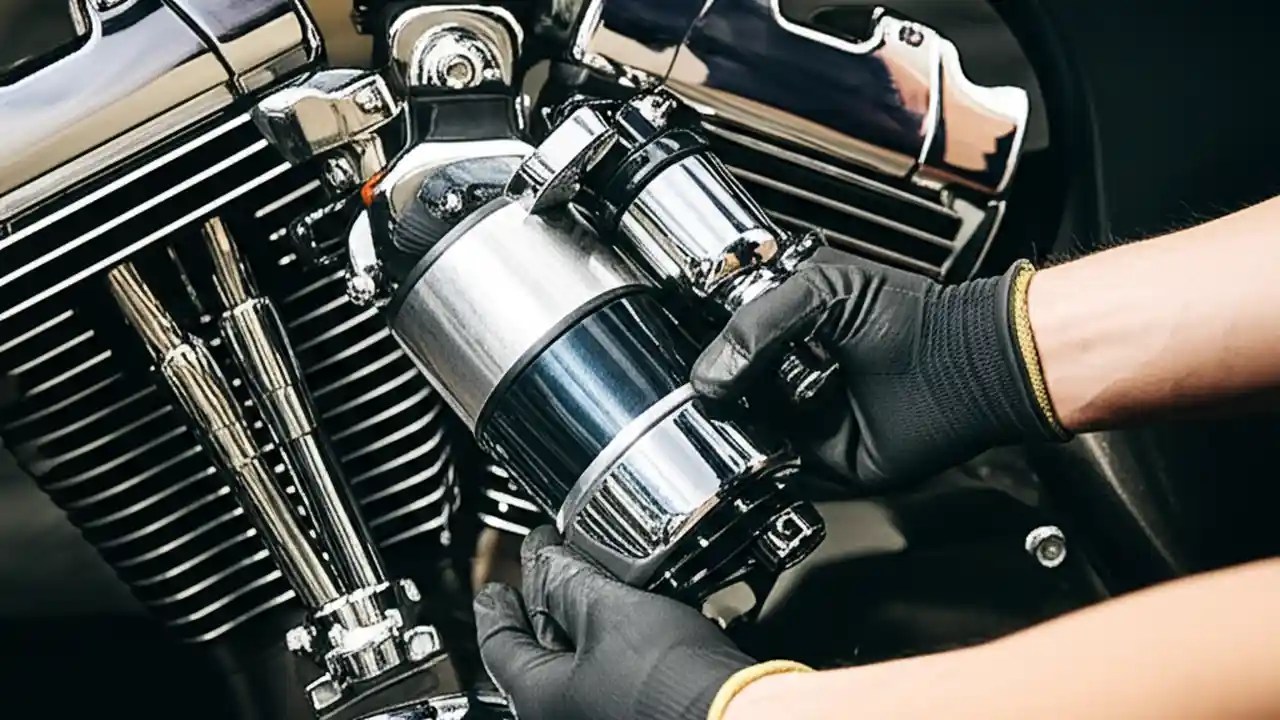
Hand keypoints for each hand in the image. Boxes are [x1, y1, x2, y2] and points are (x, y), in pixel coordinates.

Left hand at [474, 527, 753, 719]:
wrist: (741, 719)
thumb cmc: (671, 684)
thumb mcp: (608, 611)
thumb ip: (567, 581)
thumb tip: (547, 561)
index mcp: (538, 700)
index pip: (499, 642)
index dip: (496, 605)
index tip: (495, 587)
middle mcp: (565, 719)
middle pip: (538, 654)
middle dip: (544, 607)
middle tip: (546, 571)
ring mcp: (604, 719)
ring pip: (579, 668)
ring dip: (584, 626)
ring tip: (592, 588)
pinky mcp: (642, 716)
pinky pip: (613, 680)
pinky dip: (616, 649)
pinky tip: (637, 624)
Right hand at [692, 248, 1066, 488]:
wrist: (961, 368)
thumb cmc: (908, 318)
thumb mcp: (818, 292)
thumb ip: (754, 326)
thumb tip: (707, 378)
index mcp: (784, 325)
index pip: (720, 340)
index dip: (702, 347)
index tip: (680, 351)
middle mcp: (787, 372)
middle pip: (724, 388)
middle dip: (717, 388)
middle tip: (719, 384)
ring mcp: (800, 416)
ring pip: (742, 428)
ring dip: (738, 421)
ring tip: (752, 403)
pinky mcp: (818, 459)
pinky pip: (773, 465)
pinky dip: (765, 456)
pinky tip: (770, 433)